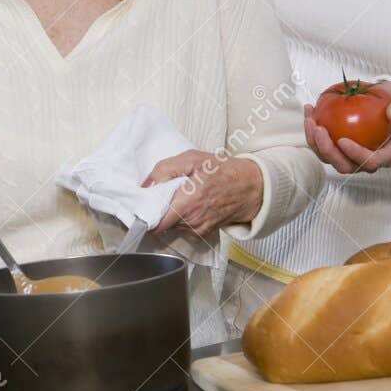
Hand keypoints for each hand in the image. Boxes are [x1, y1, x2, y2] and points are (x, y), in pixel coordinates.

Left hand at [144, 151, 262, 238]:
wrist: (251, 186)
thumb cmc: (224, 170)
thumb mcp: (192, 158)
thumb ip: (165, 170)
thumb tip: (145, 185)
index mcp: (187, 203)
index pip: (154, 222)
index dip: (143, 214)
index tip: (139, 205)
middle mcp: (191, 221)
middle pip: (160, 224)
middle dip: (155, 211)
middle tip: (158, 196)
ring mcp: (197, 229)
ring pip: (170, 226)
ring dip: (169, 214)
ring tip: (177, 197)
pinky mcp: (203, 232)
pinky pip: (182, 228)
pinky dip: (180, 217)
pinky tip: (186, 204)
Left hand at [303, 81, 390, 174]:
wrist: (387, 102)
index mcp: (386, 154)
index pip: (371, 162)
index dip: (355, 155)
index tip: (342, 140)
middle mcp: (366, 160)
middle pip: (345, 166)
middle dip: (328, 152)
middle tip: (319, 129)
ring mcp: (349, 156)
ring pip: (329, 158)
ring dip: (315, 142)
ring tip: (310, 119)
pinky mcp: (337, 148)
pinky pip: (321, 144)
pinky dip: (312, 130)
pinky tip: (310, 111)